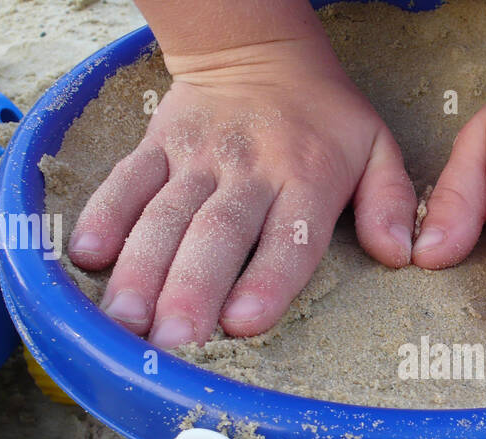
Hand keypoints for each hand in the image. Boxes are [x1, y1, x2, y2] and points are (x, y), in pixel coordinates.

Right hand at [69, 37, 415, 347]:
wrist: (256, 48)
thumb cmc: (323, 116)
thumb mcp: (376, 147)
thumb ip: (390, 201)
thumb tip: (399, 254)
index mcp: (307, 177)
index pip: (288, 236)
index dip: (266, 280)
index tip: (242, 323)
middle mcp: (248, 170)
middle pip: (215, 234)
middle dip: (191, 291)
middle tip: (174, 344)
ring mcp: (196, 158)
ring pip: (164, 216)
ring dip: (142, 271)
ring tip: (126, 324)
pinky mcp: (156, 145)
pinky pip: (126, 180)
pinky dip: (104, 216)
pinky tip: (87, 258)